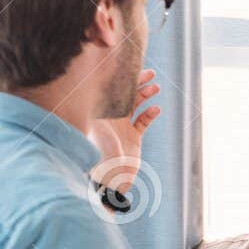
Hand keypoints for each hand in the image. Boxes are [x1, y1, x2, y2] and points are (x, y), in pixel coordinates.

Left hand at [87, 69, 160, 192]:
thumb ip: (97, 112)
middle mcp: (110, 117)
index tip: (132, 68)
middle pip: (125, 94)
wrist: (110, 180)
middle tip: (150, 73)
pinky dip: (150, 114)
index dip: (121, 79)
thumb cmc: (98, 156)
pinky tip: (156, 109)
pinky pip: (143, 121)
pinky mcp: (133, 138)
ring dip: (146, 95)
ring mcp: (122, 127)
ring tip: (156, 88)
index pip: (110, 90)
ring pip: (136, 105)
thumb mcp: (95, 132)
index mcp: (99, 113)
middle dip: (137, 83)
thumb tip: (92, 86)